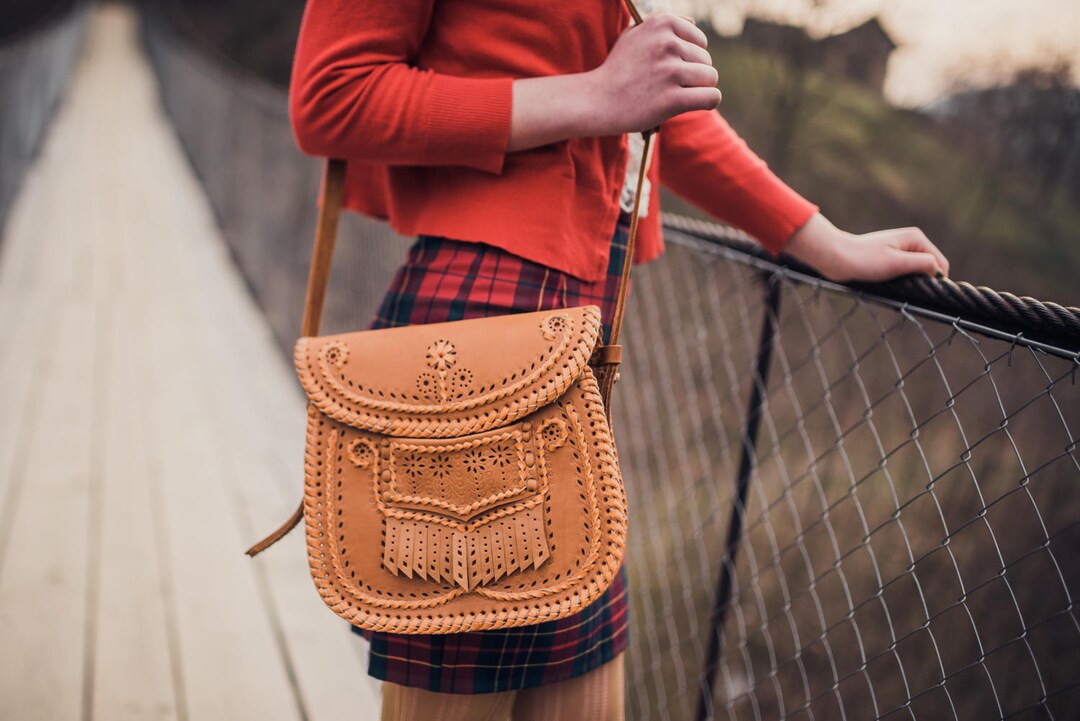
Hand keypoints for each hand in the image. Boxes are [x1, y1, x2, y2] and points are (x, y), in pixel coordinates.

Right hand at [508, 14, 720, 150]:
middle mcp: (667, 44)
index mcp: (661, 23)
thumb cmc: (617, 70)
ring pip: (710, 78)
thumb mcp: (633, 36)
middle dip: (692, 74)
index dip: (688, 57)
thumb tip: (692, 22)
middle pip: (706, 60)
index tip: (667, 68)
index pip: (700, 40)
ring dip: (697, 89)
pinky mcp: (673, 99)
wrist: (597, 101)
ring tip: (673, 95)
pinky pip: (711, 98)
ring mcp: (670, 71)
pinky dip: (706, 102)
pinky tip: (689, 105)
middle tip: (665, 85)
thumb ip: (660, 26)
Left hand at [783, 213, 950, 282]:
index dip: (937, 280)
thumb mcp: (897, 263)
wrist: (836, 258)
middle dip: (924, 280)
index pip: (940, 263)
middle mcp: (911, 242)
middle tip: (908, 291)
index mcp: (916, 238)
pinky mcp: (892, 259)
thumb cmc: (864, 260)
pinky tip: (892, 285)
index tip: (925, 295)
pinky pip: (906, 272)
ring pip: (918, 271)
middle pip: (931, 267)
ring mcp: (902, 250)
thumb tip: (939, 271)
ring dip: (913, 282)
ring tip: (897, 287)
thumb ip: (922, 264)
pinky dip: (904, 280)